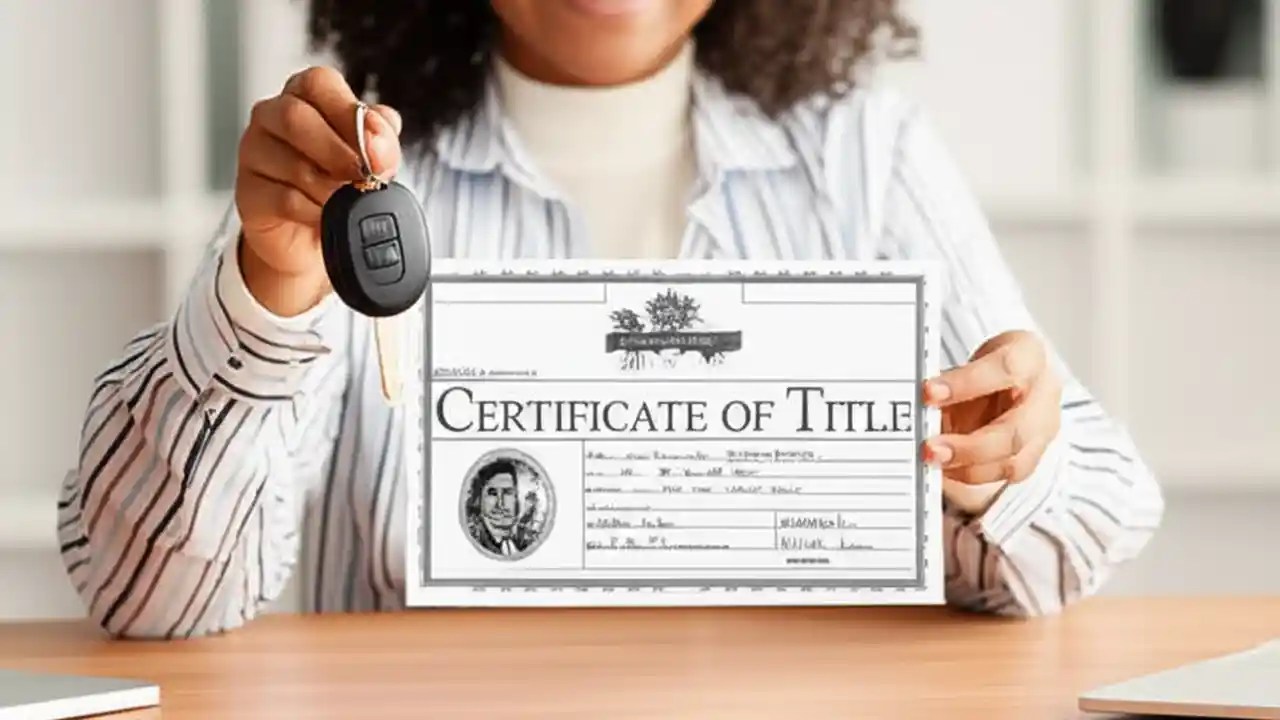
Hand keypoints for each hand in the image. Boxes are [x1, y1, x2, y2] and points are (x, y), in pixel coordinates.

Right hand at [235, 66, 402, 315]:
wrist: (310, 236)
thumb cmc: (339, 183)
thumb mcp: (371, 156)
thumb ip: (381, 141)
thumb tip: (379, 142)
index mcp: (307, 96)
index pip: (318, 83)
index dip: (350, 114)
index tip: (375, 147)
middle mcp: (273, 116)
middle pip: (295, 117)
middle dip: (338, 152)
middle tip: (364, 177)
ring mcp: (255, 152)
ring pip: (292, 162)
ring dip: (331, 188)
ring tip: (348, 201)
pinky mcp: (249, 192)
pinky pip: (284, 199)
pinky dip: (315, 211)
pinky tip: (327, 217)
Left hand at [922, 330, 1061, 485]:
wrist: (1007, 383)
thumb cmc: (985, 370)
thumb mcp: (966, 364)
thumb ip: (944, 385)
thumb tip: (908, 403)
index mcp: (1028, 355)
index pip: (1005, 369)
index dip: (966, 384)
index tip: (928, 393)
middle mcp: (1044, 393)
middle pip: (1014, 430)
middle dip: (969, 446)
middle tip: (930, 448)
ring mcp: (1043, 428)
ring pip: (1013, 460)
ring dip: (969, 468)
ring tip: (934, 462)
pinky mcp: (1033, 454)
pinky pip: (1005, 474)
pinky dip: (973, 476)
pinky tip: (948, 471)